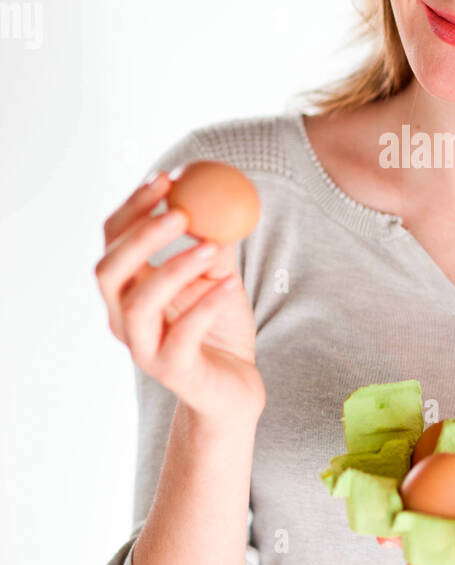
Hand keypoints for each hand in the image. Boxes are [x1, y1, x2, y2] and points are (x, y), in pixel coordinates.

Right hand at [94, 170, 265, 424]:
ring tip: (212, 245)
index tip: (167, 177)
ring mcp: (144, 349)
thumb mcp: (218, 274)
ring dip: (174, 268)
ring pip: (140, 304)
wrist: (236, 387)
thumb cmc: (219, 326)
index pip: (112, 241)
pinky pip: (182, 336)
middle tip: (180, 210)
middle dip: (140, 235)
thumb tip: (221, 188)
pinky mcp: (173, 372)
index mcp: (127, 290)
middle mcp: (124, 319)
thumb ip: (213, 238)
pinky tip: (230, 284)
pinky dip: (205, 305)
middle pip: (109, 271)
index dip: (133, 207)